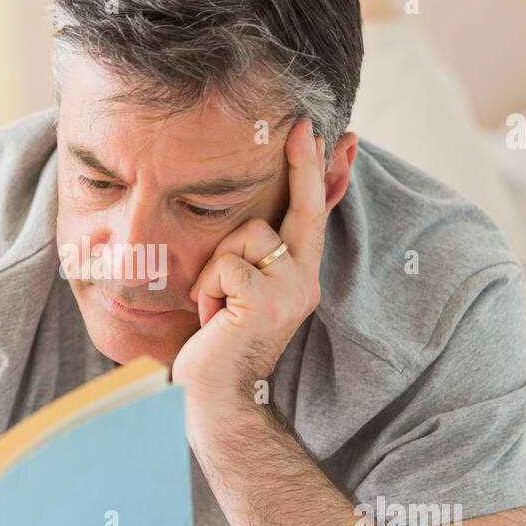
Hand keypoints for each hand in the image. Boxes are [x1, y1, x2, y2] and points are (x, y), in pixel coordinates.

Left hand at [171, 117, 328, 408]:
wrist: (214, 399)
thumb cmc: (215, 346)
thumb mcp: (235, 292)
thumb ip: (248, 256)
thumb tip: (250, 222)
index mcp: (298, 277)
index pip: (310, 215)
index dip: (314, 173)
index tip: (319, 133)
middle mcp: (304, 281)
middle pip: (302, 208)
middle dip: (302, 164)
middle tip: (300, 126)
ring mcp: (290, 292)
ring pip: (246, 235)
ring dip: (215, 267)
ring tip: (214, 305)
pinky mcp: (266, 303)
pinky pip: (226, 266)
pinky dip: (207, 288)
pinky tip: (209, 317)